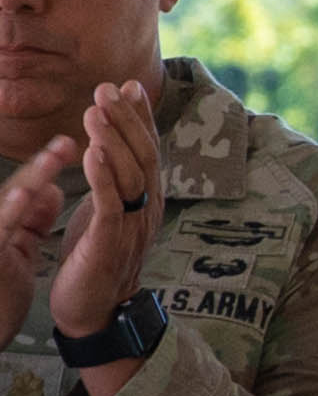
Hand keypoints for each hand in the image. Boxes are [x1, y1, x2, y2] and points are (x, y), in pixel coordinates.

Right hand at [0, 143, 69, 340]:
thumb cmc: (0, 291)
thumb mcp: (18, 247)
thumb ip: (29, 218)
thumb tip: (44, 188)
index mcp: (2, 222)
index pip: (26, 188)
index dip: (49, 166)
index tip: (73, 144)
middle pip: (15, 189)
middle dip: (41, 166)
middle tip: (66, 141)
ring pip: (3, 204)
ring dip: (28, 180)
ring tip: (50, 159)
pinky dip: (12, 210)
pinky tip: (26, 194)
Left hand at [38, 82, 158, 358]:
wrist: (94, 310)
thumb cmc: (96, 259)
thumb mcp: (107, 212)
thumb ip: (112, 181)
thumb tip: (109, 146)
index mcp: (146, 199)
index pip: (148, 149)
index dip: (140, 117)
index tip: (128, 86)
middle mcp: (147, 207)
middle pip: (143, 155)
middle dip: (125, 119)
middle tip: (107, 88)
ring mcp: (132, 225)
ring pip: (129, 174)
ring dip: (113, 139)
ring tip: (96, 111)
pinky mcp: (111, 242)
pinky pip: (110, 204)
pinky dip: (103, 176)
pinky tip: (93, 152)